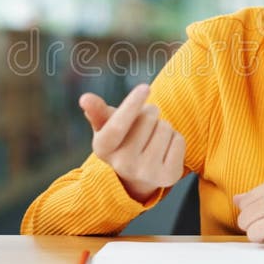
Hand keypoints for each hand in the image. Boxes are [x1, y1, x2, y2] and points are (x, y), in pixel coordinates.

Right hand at [80, 84, 185, 202]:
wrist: (138, 175)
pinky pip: (178, 140)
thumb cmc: (122, 139)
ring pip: (165, 128)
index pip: (117, 125)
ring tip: (152, 138)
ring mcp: (146, 173)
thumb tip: (85, 98)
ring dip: (162, 126)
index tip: (145, 87)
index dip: (132, 104)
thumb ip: (98, 111)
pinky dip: (175, 138)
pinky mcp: (168, 176)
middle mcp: (122, 165)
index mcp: (103, 148)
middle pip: (148, 118)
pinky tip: (164, 149)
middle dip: (149, 114)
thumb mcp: (107, 125)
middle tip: (143, 126)